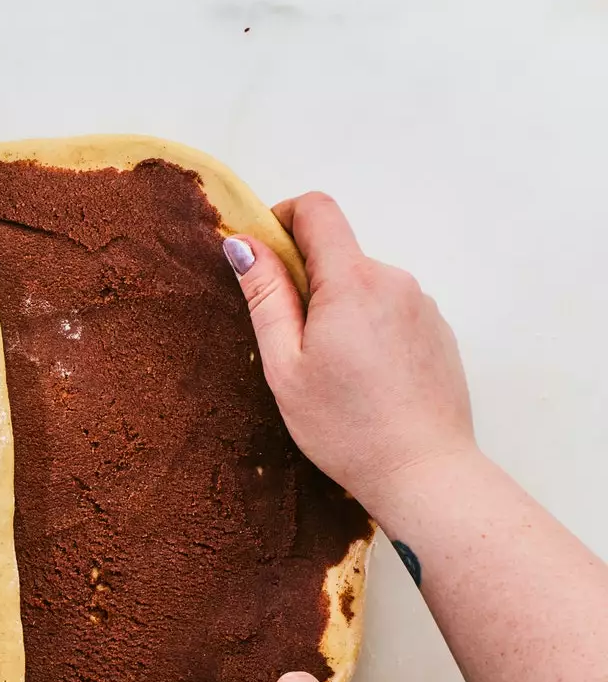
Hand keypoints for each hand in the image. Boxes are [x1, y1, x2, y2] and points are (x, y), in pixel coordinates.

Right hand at [223, 192, 475, 509]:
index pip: (316, 209)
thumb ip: (266, 296)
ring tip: (330, 371)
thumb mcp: (285, 365)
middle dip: (306, 280)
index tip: (262, 254)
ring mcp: (421, 304)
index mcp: (352, 282)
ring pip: (363, 284)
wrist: (424, 471)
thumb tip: (244, 244)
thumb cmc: (346, 427)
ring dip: (337, 308)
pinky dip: (366, 327)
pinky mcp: (437, 329)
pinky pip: (389, 309)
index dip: (281, 218)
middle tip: (289, 342)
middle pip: (338, 252)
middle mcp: (394, 280)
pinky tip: (362, 379)